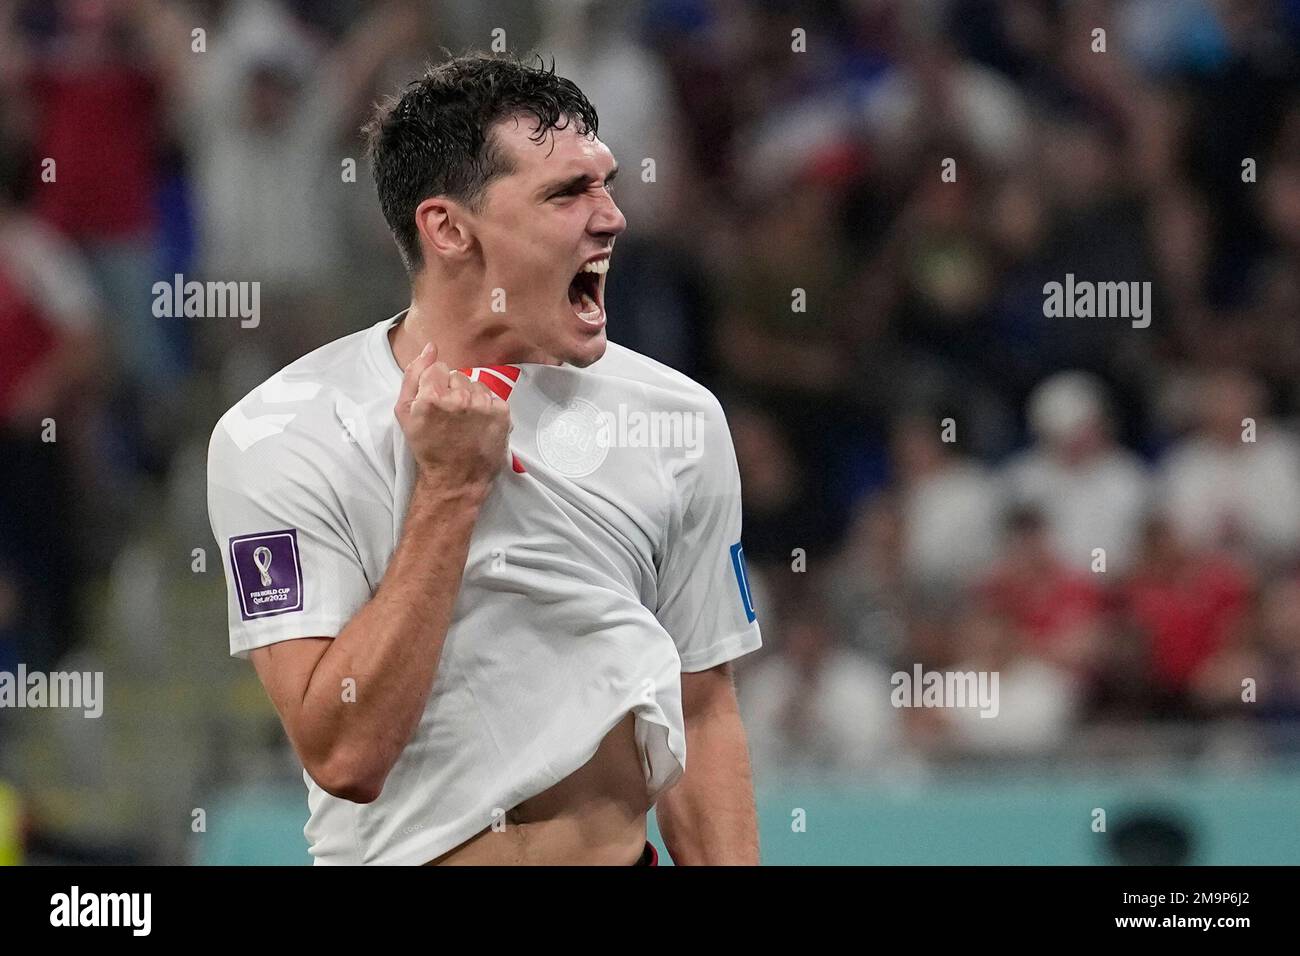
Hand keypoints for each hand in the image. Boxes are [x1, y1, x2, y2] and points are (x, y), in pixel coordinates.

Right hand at [395, 343, 510, 494]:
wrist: (455, 478)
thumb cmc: (427, 447)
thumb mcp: (405, 412)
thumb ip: (414, 375)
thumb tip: (430, 347)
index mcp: (432, 397)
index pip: (438, 368)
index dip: (435, 384)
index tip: (436, 403)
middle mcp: (460, 398)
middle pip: (458, 375)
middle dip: (453, 390)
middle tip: (450, 416)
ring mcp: (484, 405)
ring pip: (476, 384)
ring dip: (471, 397)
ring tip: (465, 420)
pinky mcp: (502, 413)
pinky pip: (492, 396)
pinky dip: (486, 406)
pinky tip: (478, 423)